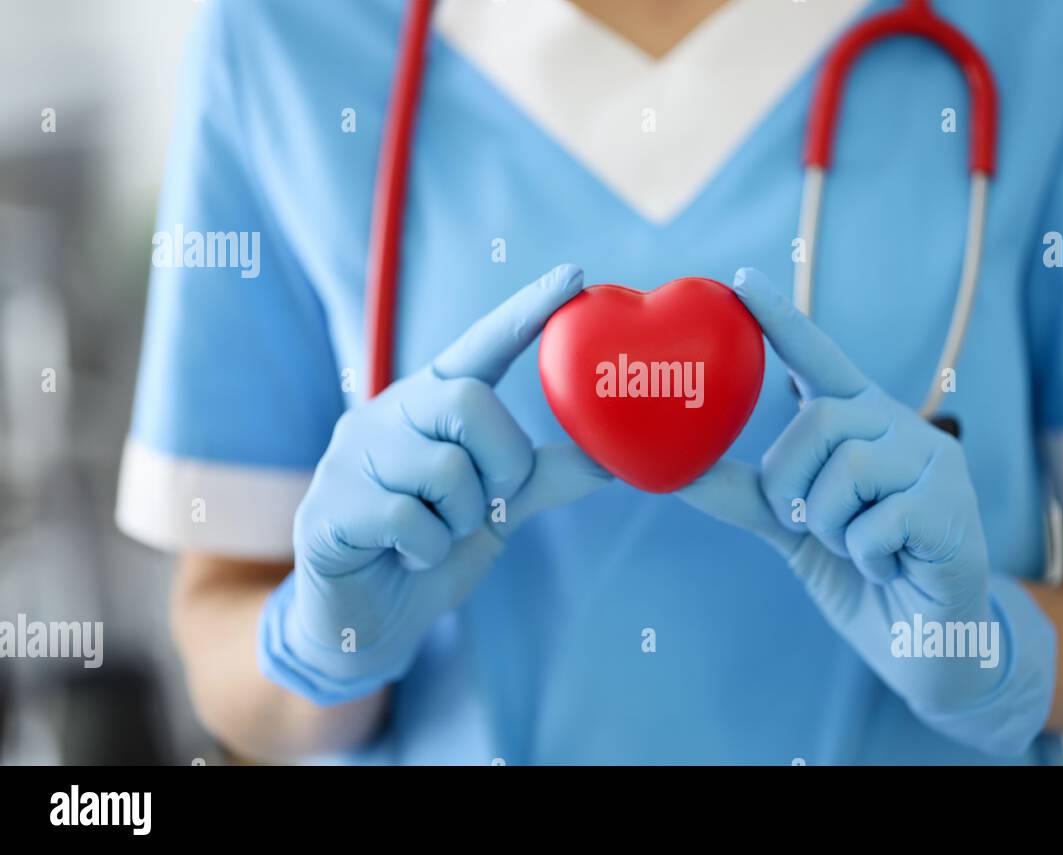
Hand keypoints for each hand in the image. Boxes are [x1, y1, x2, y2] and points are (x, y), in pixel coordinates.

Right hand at [259, 265, 609, 704]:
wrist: (367, 622)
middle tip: (490, 501)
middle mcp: (386, 415)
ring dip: (462, 518)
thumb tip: (610, 458)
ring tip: (438, 535)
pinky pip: (408, 518)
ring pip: (442, 467)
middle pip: (467, 400)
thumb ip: (540, 478)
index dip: (526, 312)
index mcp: (429, 406)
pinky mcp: (328, 505)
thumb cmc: (429, 550)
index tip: (575, 276)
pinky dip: (428, 550)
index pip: (480, 346)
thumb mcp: (494, 512)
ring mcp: (350, 456)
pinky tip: (406, 556)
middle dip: (501, 459)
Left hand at [677, 268, 1054, 754]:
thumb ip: (747, 494)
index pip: (818, 359)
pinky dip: (864, 556)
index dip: (782, 319)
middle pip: (819, 419)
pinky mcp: (954, 509)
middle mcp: (902, 429)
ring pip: (847, 470)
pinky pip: (876, 522)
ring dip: (832, 526)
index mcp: (863, 425)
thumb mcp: (795, 530)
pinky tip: (891, 566)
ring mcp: (937, 464)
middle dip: (793, 482)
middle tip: (813, 526)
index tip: (740, 278)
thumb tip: (674, 469)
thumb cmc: (862, 574)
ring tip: (862, 547)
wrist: (927, 645)